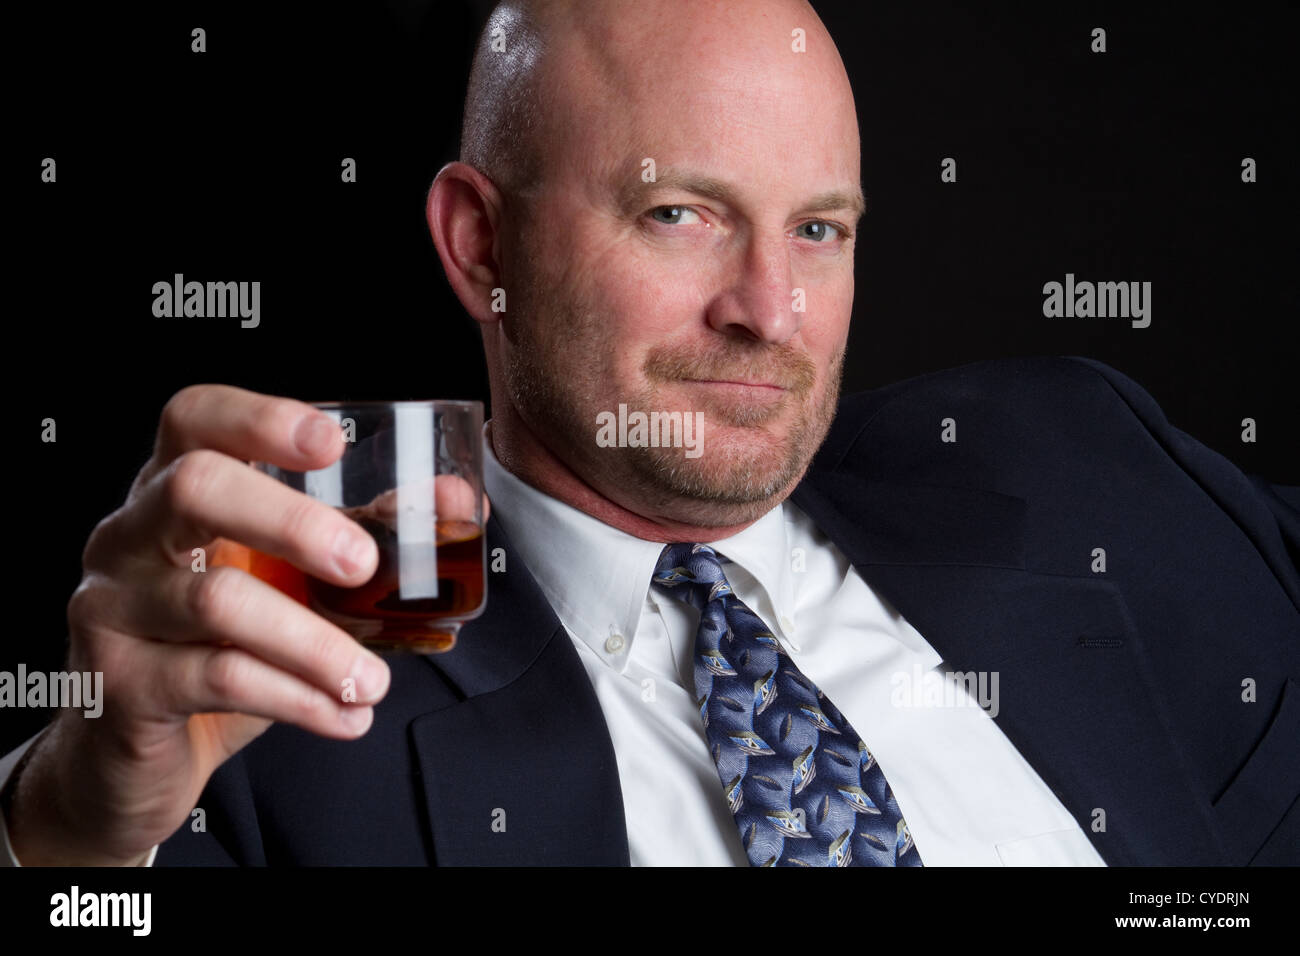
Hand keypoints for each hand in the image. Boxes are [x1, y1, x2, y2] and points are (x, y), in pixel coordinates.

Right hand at [6, 385, 445, 864]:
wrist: (139, 757)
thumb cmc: (220, 646)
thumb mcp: (287, 583)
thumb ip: (360, 534)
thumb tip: (455, 501)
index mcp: (172, 491)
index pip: (194, 419)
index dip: (258, 418)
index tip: (332, 443)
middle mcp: (129, 536)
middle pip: (196, 488)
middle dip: (293, 521)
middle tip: (363, 565)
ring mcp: (113, 607)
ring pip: (218, 601)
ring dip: (315, 644)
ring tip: (372, 681)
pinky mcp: (120, 682)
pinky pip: (219, 677)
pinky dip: (297, 698)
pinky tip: (344, 714)